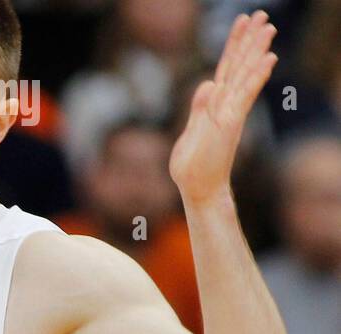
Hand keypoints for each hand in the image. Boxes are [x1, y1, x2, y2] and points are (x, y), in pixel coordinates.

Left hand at [170, 10, 277, 204]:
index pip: (224, 69)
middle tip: (262, 15)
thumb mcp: (190, 133)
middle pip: (238, 66)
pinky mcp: (231, 124)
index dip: (233, 46)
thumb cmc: (192, 167)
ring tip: (269, 28)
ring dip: (256, 52)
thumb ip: (198, 110)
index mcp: (213, 106)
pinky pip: (245, 96)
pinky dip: (256, 78)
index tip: (242, 22)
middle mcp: (226, 106)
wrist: (198, 191)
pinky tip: (269, 60)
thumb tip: (207, 85)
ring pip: (244, 76)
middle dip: (249, 40)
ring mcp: (230, 114)